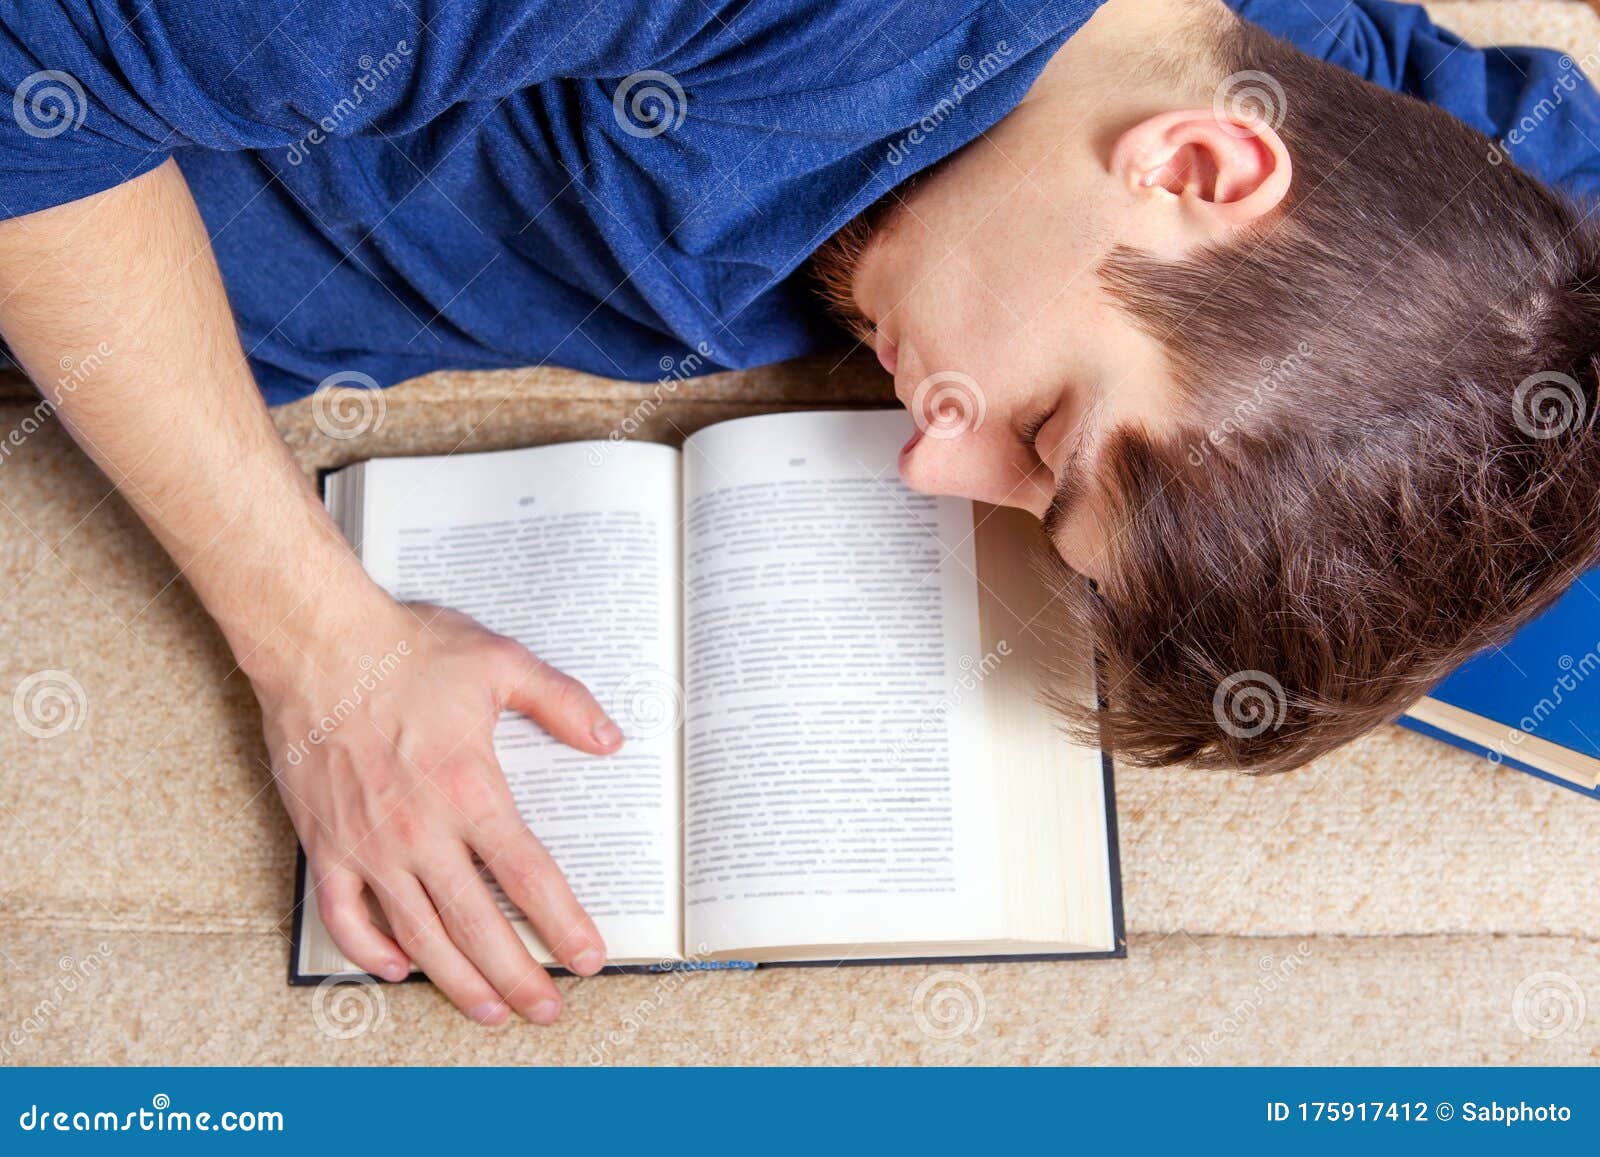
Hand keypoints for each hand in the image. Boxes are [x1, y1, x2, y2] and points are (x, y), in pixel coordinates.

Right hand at [252, 597, 622, 1024]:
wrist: (316, 644)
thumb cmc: (407, 649)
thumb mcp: (501, 662)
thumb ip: (562, 703)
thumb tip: (610, 739)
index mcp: (470, 790)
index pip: (528, 877)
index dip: (563, 925)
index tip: (589, 958)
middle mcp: (420, 830)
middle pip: (478, 925)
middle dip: (517, 976)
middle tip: (547, 1009)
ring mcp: (368, 844)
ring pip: (418, 935)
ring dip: (457, 980)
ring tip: (488, 1012)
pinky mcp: (324, 844)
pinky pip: (346, 916)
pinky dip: (373, 952)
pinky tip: (401, 968)